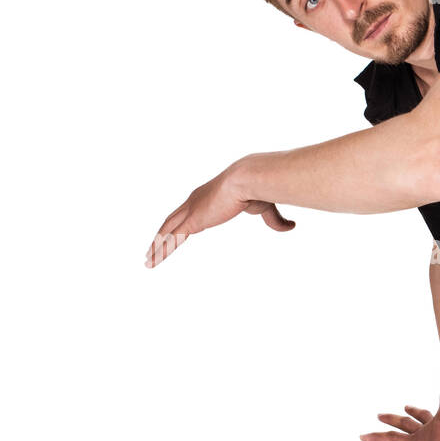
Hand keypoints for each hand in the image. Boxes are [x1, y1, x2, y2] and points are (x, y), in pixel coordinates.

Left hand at [144, 155, 294, 267]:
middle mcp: (194, 203)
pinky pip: (171, 239)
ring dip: (156, 246)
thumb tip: (290, 227)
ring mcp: (191, 212)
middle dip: (162, 233)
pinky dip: (160, 250)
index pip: (190, 212)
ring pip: (166, 232)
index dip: (182, 222)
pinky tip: (152, 260)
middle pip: (172, 221)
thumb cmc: (257, 189)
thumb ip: (274, 220)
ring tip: (147, 259)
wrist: (249, 180)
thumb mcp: (265, 208)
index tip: (177, 230)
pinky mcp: (192, 222)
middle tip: (153, 245)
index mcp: (208, 198)